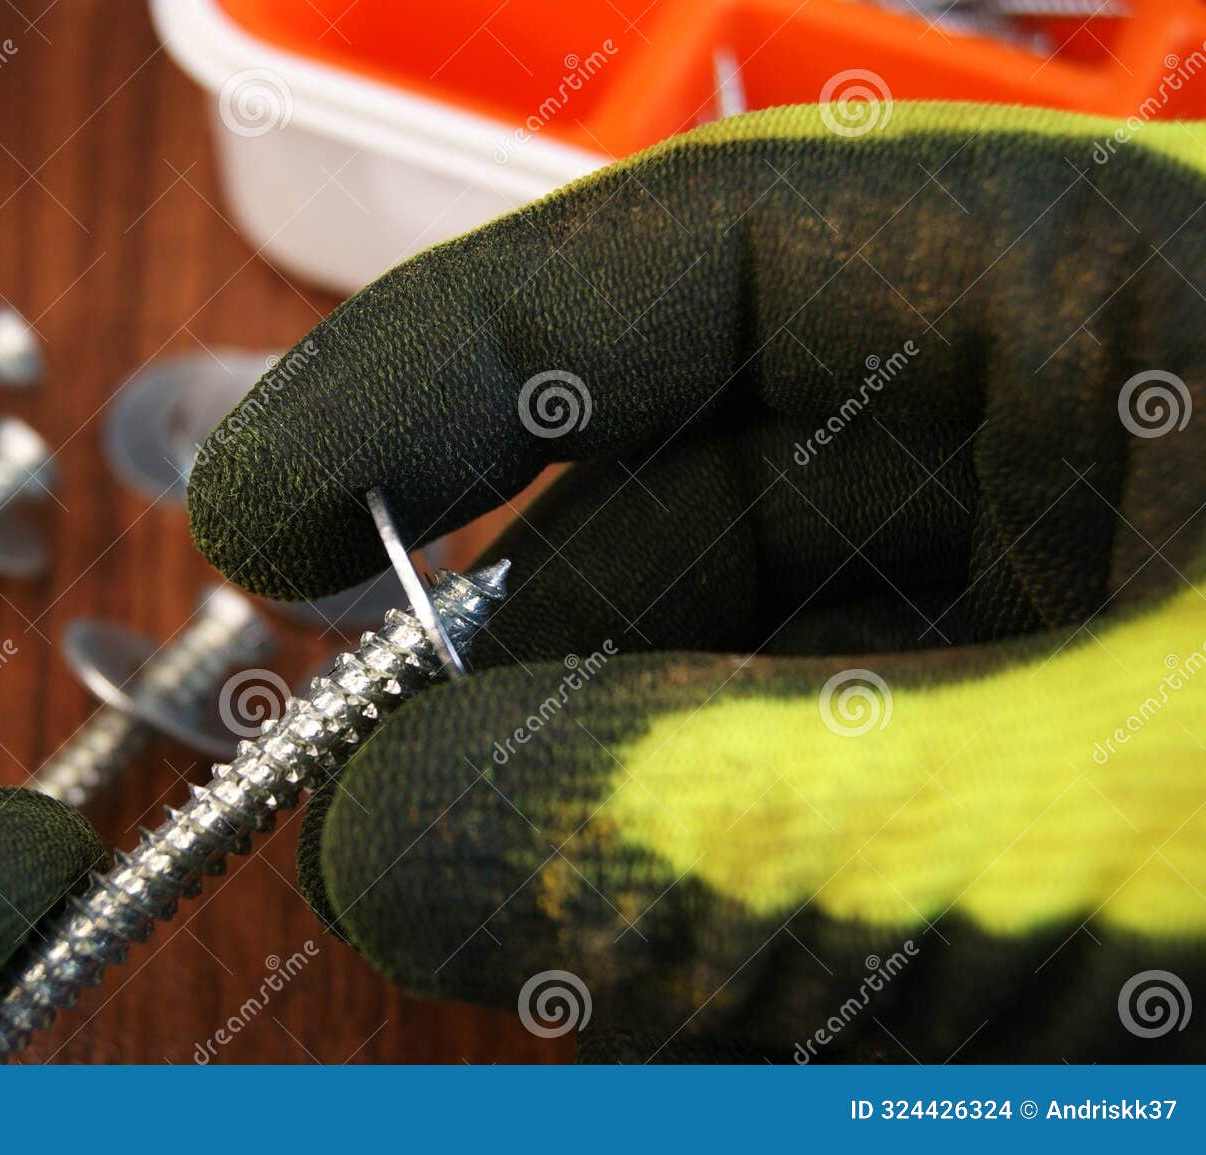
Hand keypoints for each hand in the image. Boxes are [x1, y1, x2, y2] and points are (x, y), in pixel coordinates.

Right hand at [188, 103, 1205, 1061]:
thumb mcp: (1111, 818)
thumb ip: (750, 820)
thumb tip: (389, 845)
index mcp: (1137, 307)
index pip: (710, 255)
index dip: (447, 363)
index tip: (262, 508)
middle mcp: (1089, 453)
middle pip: (700, 493)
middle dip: (513, 652)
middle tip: (361, 798)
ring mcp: (1077, 639)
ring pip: (746, 680)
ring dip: (597, 802)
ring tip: (496, 918)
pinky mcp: (1065, 806)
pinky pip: (835, 820)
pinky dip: (723, 906)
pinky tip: (664, 991)